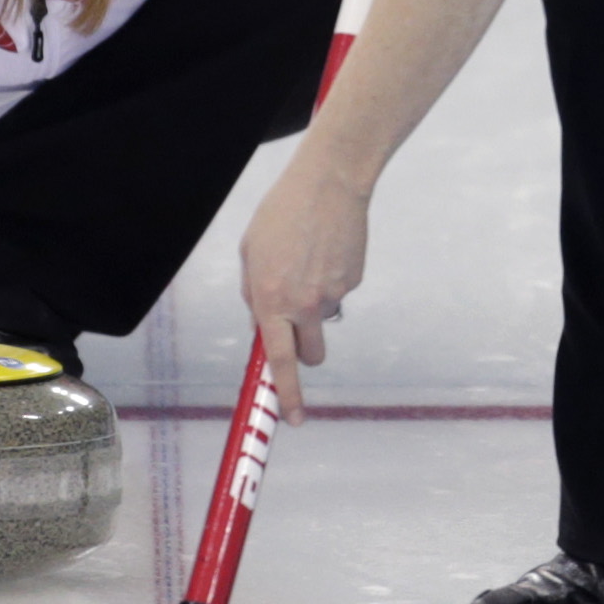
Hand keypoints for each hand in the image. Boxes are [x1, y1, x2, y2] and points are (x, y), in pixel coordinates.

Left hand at [240, 155, 371, 412]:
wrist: (329, 184)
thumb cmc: (281, 214)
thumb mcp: (251, 253)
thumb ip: (254, 294)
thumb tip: (262, 325)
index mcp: (271, 300)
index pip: (278, 361)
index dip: (285, 394)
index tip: (292, 419)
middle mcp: (304, 305)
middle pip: (310, 356)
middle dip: (304, 353)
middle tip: (297, 330)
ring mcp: (333, 295)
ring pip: (323, 320)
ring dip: (314, 308)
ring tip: (306, 262)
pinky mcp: (353, 281)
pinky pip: (336, 292)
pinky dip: (329, 278)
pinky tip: (323, 248)